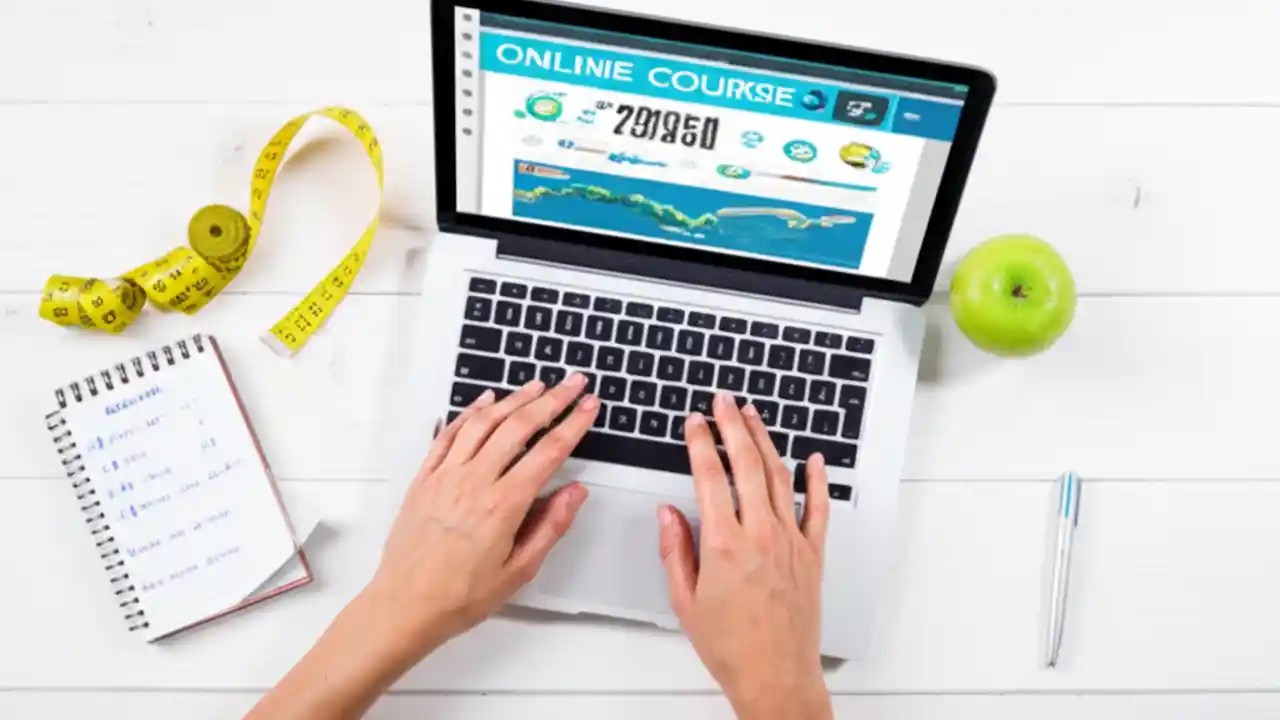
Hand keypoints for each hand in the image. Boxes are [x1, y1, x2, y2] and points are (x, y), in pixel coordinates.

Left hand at [363, 374, 598, 660]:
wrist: (404, 606)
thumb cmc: (459, 596)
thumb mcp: (519, 571)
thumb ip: (551, 526)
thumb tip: (575, 492)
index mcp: (503, 505)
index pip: (548, 452)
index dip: (574, 424)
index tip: (589, 406)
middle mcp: (474, 482)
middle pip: (519, 426)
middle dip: (552, 399)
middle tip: (572, 383)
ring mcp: (446, 476)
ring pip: (484, 423)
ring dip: (513, 399)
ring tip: (536, 386)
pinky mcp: (424, 478)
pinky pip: (449, 434)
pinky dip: (470, 413)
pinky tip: (486, 403)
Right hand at [659, 392, 831, 719]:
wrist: (775, 675)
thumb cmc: (730, 645)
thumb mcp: (685, 600)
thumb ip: (675, 550)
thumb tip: (669, 513)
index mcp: (723, 544)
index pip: (710, 477)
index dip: (700, 442)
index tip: (694, 422)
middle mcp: (761, 535)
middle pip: (748, 465)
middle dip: (733, 426)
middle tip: (724, 401)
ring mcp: (791, 541)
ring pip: (780, 477)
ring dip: (766, 441)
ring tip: (753, 416)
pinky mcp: (814, 554)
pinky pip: (819, 508)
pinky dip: (817, 479)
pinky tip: (813, 458)